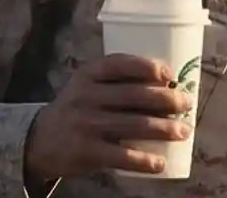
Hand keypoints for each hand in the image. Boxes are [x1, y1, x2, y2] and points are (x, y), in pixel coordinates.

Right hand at [24, 53, 193, 182]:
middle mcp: (86, 96)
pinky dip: (144, 161)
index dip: (147, 67)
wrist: (40, 140)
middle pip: (133, 95)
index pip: (119, 64)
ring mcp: (86, 124)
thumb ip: (115, 81)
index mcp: (87, 75)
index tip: (169, 73)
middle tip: (186, 103)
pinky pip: (121, 157)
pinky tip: (160, 163)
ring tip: (184, 131)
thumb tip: (165, 84)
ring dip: (164, 128)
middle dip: (166, 99)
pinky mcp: (87, 151)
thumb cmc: (76, 108)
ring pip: (133, 125)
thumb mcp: (86, 85)